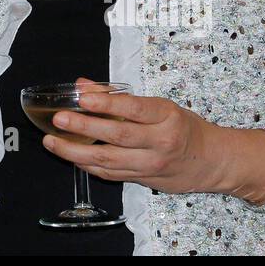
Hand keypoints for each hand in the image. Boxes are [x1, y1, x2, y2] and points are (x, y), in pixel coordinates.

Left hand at [39, 81, 231, 195]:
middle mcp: (160, 142)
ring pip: (109, 160)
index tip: (82, 97)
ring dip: (76, 151)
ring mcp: (151, 164)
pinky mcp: (143, 180)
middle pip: (117, 136)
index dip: (106, 104)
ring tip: (52, 142)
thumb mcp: (160, 105)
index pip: (133, 109)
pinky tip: (71, 156)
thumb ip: (120, 97)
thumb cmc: (184, 128)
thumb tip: (83, 85)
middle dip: (84, 127)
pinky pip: (111, 174)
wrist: (212, 162)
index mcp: (166, 116)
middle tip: (59, 119)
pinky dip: (88, 165)